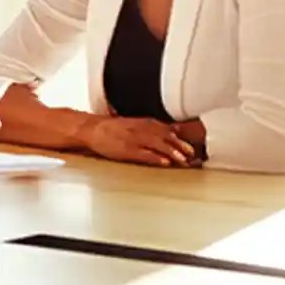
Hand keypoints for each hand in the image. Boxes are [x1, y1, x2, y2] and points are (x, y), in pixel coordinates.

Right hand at [77, 117, 196, 166]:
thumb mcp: (135, 122)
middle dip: (180, 146)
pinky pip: (144, 154)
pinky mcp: (126, 150)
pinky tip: (164, 162)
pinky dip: (155, 157)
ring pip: (158, 145)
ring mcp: (134, 140)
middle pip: (166, 137)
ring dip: (172, 152)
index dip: (180, 138)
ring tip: (183, 160)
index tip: (192, 146)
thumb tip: (175, 129)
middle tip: (192, 155)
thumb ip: (154, 126)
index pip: (167, 129)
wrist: (91, 128)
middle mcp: (141, 129)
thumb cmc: (112, 128)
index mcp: (144, 122)